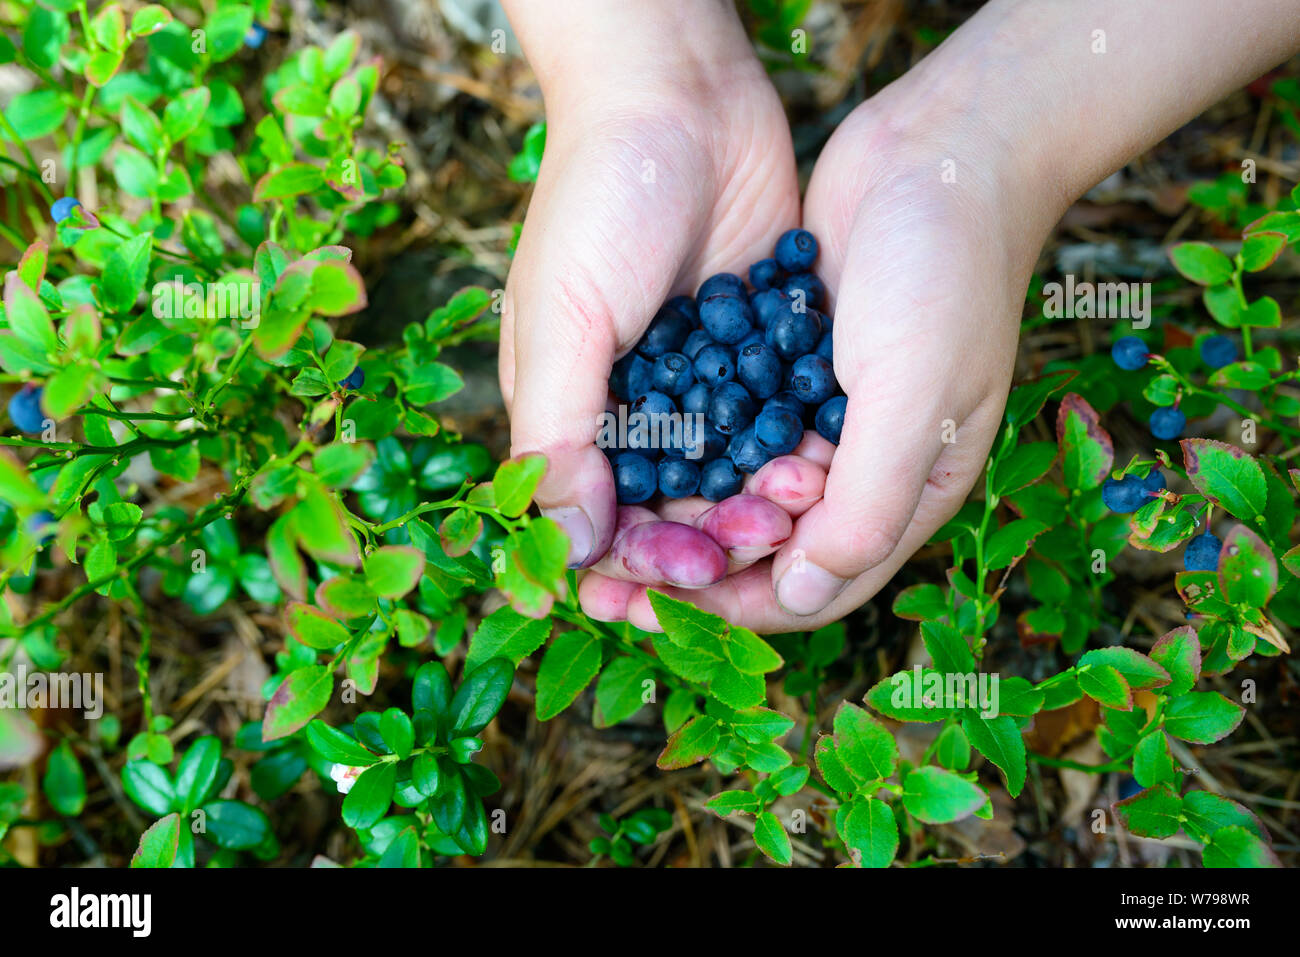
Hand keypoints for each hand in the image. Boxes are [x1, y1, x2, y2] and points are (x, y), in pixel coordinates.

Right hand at [501, 7, 799, 575]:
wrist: (680, 97)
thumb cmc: (598, 201)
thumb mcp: (560, 317)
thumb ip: (559, 431)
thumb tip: (568, 546)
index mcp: (570, 407)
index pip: (591, 517)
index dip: (621, 566)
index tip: (653, 600)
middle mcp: (633, 406)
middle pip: (665, 511)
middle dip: (694, 546)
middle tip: (729, 559)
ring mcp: (697, 383)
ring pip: (725, 479)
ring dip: (748, 511)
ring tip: (780, 519)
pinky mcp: (754, 354)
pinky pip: (770, 427)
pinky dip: (786, 458)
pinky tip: (813, 480)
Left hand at [579, 42, 1062, 631]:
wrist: (940, 149)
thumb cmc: (944, 274)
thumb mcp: (916, 397)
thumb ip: (866, 505)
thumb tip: (796, 598)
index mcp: (903, 495)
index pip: (807, 587)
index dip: (724, 608)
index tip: (641, 610)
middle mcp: (856, 468)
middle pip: (758, 551)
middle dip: (679, 569)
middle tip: (595, 583)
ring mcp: (817, 417)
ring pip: (730, 495)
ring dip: (668, 516)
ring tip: (594, 530)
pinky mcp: (783, 368)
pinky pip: (722, 430)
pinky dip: (678, 448)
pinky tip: (617, 453)